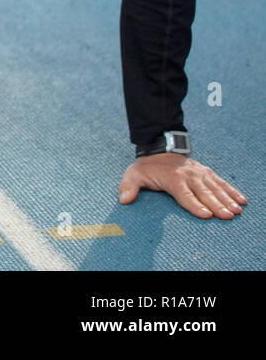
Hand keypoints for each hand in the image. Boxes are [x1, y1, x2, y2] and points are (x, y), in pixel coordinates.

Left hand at [119, 153, 246, 218]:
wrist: (159, 149)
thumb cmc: (147, 168)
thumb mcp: (133, 175)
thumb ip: (128, 187)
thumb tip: (124, 200)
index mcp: (172, 179)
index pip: (184, 195)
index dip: (194, 205)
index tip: (205, 215)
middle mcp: (189, 176)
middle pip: (204, 193)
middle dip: (216, 204)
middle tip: (227, 215)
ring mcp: (200, 173)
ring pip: (215, 188)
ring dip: (227, 199)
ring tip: (237, 210)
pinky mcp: (207, 173)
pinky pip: (221, 182)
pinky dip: (232, 191)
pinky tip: (241, 200)